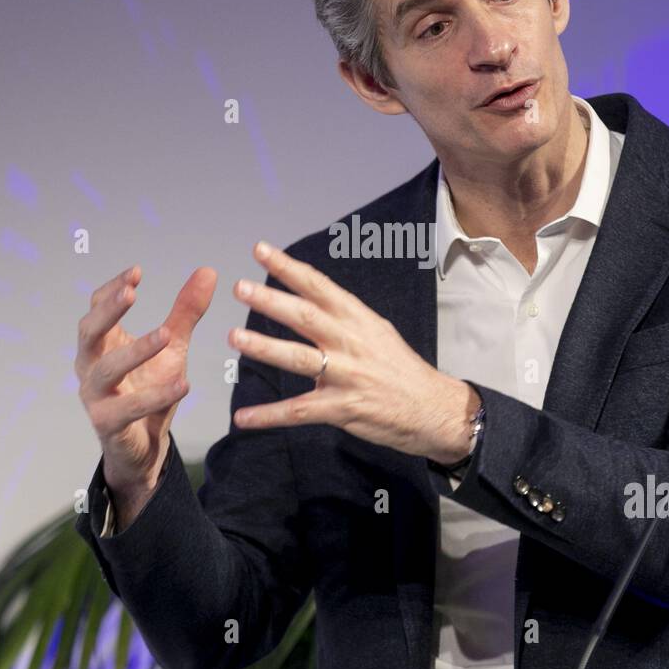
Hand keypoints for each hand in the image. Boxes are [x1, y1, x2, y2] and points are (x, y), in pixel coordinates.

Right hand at [75, 264, 216, 495]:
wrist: (145, 446)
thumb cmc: (149, 387)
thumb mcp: (172, 346)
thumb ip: (185, 312)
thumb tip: (208, 271)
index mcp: (101, 343)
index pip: (97, 308)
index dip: (112, 289)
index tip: (136, 272)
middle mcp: (90, 366)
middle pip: (88, 332)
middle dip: (107, 311)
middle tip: (131, 293)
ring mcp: (95, 396)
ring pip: (108, 369)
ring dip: (136, 350)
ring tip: (165, 335)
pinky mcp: (108, 423)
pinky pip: (129, 408)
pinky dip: (156, 396)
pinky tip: (183, 384)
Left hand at [226, 241, 478, 463]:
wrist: (433, 409)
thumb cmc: (401, 370)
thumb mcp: (378, 332)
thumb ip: (344, 318)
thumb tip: (312, 299)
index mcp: (358, 319)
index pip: (319, 286)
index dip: (288, 268)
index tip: (261, 251)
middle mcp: (350, 342)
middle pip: (305, 316)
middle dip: (271, 301)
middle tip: (241, 288)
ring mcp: (346, 375)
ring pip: (299, 357)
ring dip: (264, 347)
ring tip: (235, 337)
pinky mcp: (341, 408)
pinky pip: (298, 411)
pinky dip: (268, 416)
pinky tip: (243, 418)